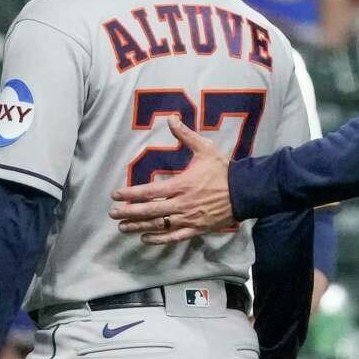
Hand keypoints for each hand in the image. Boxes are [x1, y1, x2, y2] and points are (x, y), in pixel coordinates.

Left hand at [109, 116, 235, 242]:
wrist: (245, 191)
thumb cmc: (223, 170)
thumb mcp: (204, 148)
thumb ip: (185, 135)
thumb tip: (171, 118)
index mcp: (182, 185)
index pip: (150, 192)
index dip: (131, 194)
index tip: (115, 195)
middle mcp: (182, 204)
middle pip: (150, 211)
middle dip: (129, 213)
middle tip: (113, 214)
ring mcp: (189, 219)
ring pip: (160, 225)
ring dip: (139, 227)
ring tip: (122, 228)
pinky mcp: (197, 229)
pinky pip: (175, 237)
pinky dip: (159, 239)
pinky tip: (146, 238)